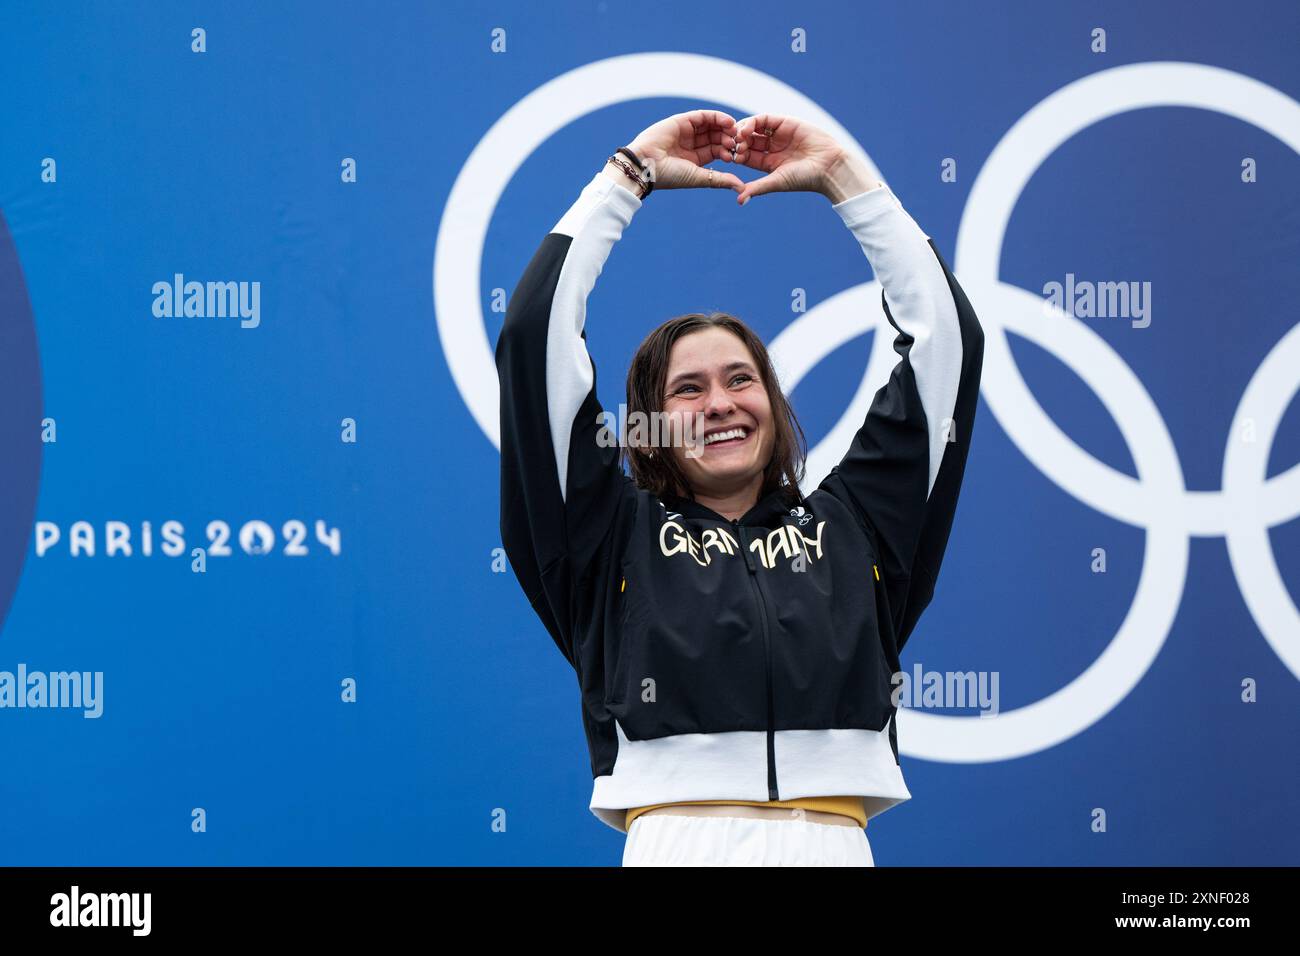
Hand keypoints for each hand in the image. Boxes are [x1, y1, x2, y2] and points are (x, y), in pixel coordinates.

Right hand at [624, 110, 744, 192]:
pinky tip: (728, 122)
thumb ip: (720, 180)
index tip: (736, 157)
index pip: (717, 151)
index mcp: (695, 159)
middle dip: (729, 139)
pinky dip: (717, 117)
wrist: (646, 165)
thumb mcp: (699, 177)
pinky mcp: (683, 120)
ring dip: (726, 127)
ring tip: (736, 131)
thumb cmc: (670, 175)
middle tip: (738, 143)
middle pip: (716, 137)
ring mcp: (687, 131)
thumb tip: (742, 187)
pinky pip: (703, 115)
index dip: (728, 152)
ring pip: (712, 125)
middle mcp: (692, 144)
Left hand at [730, 114, 868, 205]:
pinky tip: (746, 128)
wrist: (828, 166)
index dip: (737, 155)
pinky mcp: (785, 122)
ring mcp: (778, 134)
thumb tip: (738, 200)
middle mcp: (772, 147)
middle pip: (748, 140)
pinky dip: (754, 121)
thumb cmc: (804, 178)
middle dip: (738, 142)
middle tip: (732, 145)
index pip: (746, 156)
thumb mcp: (776, 182)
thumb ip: (757, 188)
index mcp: (768, 163)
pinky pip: (765, 118)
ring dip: (743, 130)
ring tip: (738, 136)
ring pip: (754, 128)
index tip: (730, 158)